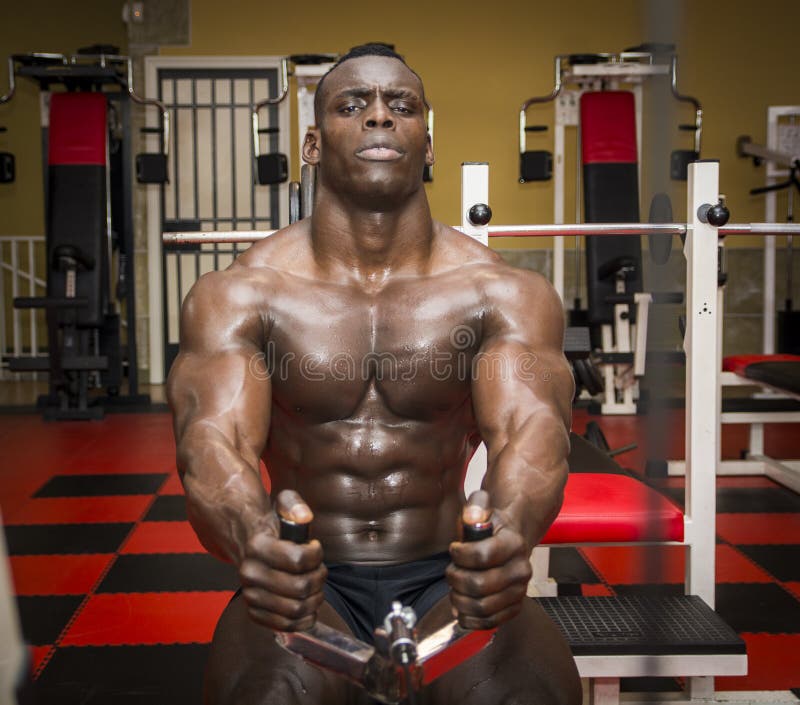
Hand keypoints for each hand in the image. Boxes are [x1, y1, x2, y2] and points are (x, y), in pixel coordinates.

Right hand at [238, 489, 326, 630]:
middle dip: (319, 577)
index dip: (316, 554)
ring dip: (315, 598)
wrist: (248, 543)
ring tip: (314, 584)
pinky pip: (286, 626)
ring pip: (296, 609)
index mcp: (257, 547)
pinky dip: (305, 619)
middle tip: (318, 568)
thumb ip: (294, 504)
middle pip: (301, 587)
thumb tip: (304, 517)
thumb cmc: (273, 526)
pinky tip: (309, 604)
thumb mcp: (283, 504)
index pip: (300, 560)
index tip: (314, 546)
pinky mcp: (255, 613)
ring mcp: (250, 596)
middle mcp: (249, 574)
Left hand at [447, 490, 532, 629]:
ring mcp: (519, 592)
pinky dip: (469, 618)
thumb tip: (472, 516)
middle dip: (456, 579)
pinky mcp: (514, 609)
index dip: (459, 555)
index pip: (482, 556)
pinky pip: (488, 623)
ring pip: (482, 607)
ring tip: (455, 587)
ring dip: (459, 599)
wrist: (511, 542)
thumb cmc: (491, 528)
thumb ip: (476, 507)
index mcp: (514, 544)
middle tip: (452, 571)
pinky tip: (462, 605)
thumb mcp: (483, 510)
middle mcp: (521, 570)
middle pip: (479, 585)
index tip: (454, 549)